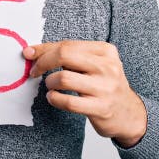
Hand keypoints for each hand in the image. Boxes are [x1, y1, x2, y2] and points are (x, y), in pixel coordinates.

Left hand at [23, 40, 146, 147]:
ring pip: (63, 78)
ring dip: (50, 83)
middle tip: (35, 71)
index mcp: (105, 51)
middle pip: (64, 55)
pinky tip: (54, 98)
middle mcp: (107, 67)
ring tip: (51, 86)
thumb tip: (31, 51)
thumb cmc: (104, 85)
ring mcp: (105, 88)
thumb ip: (68, 55)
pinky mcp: (101, 108)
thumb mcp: (93, 64)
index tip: (29, 54)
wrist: (129, 114)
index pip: (67, 44)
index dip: (43, 49)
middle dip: (43, 62)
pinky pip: (69, 102)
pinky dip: (55, 99)